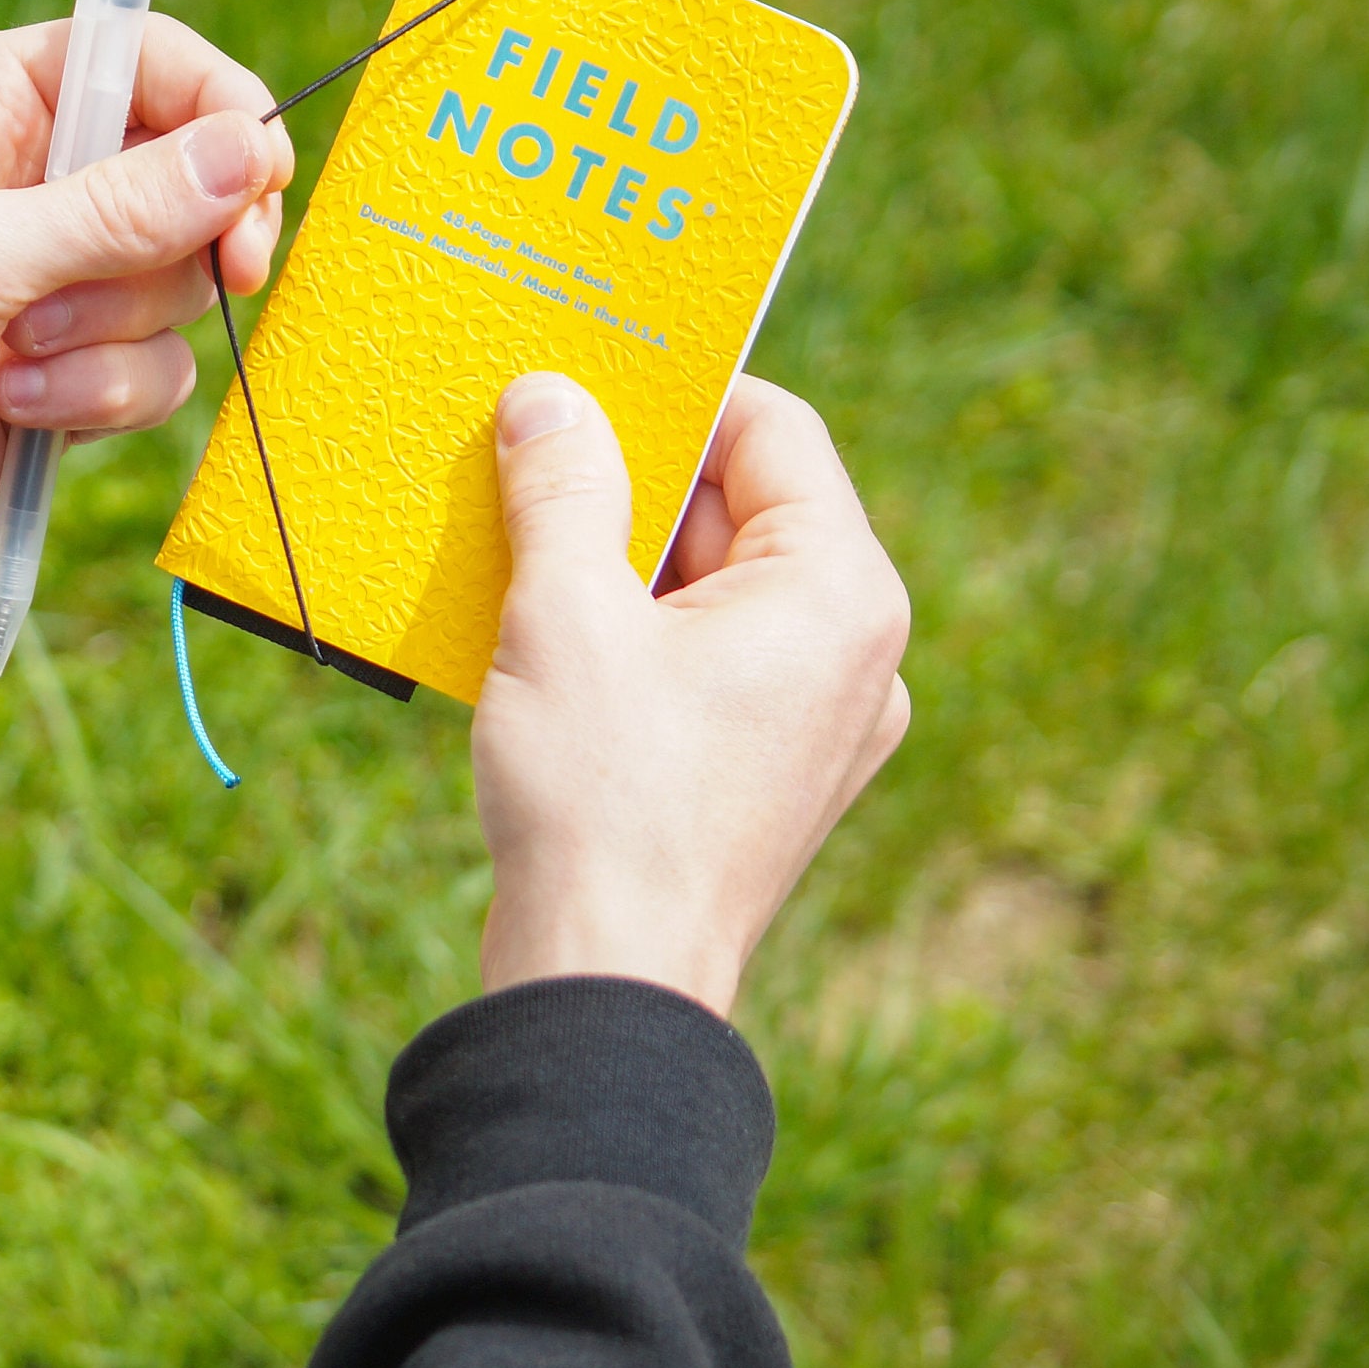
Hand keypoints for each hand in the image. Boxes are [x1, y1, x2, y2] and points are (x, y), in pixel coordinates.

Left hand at [0, 18, 294, 596]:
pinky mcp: (47, 380)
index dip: (218, 112)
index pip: (142, 61)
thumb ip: (115, 209)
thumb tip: (249, 149)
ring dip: (110, 335)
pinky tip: (7, 411)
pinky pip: (142, 374)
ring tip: (12, 362)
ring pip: (170, 288)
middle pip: (182, 180)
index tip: (257, 183)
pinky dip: (94, 399)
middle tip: (220, 271)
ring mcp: (36, 284)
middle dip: (175, 243)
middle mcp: (16, 179)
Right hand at [470, 372, 912, 1016]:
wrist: (608, 988)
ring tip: (514, 548)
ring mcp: (817, 722)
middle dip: (630, 482)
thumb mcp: (566, 613)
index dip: (674, 393)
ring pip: (711, 591)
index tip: (579, 378)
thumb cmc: (600, 797)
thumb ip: (566, 487)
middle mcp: (854, 652)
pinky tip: (535, 638)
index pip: (772, 430)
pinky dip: (627, 635)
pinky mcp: (765, 775)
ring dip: (615, 561)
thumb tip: (550, 398)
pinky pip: (701, 663)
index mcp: (839, 592)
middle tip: (524, 456)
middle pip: (741, 511)